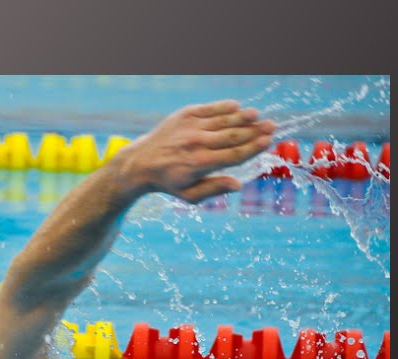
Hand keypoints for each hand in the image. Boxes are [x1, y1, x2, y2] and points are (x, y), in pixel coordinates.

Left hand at [119, 100, 275, 202]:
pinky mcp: (184, 115)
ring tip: (259, 116)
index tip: (268, 142)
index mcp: (199, 164)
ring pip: (223, 121)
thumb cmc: (169, 181)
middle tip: (272, 126)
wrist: (140, 163)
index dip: (253, 148)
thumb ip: (213, 189)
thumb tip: (238, 185)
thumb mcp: (188, 195)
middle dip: (254, 131)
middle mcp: (196, 144)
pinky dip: (224, 108)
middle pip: (232, 136)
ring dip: (243, 117)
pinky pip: (209, 109)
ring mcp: (190, 127)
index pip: (233, 155)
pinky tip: (238, 107)